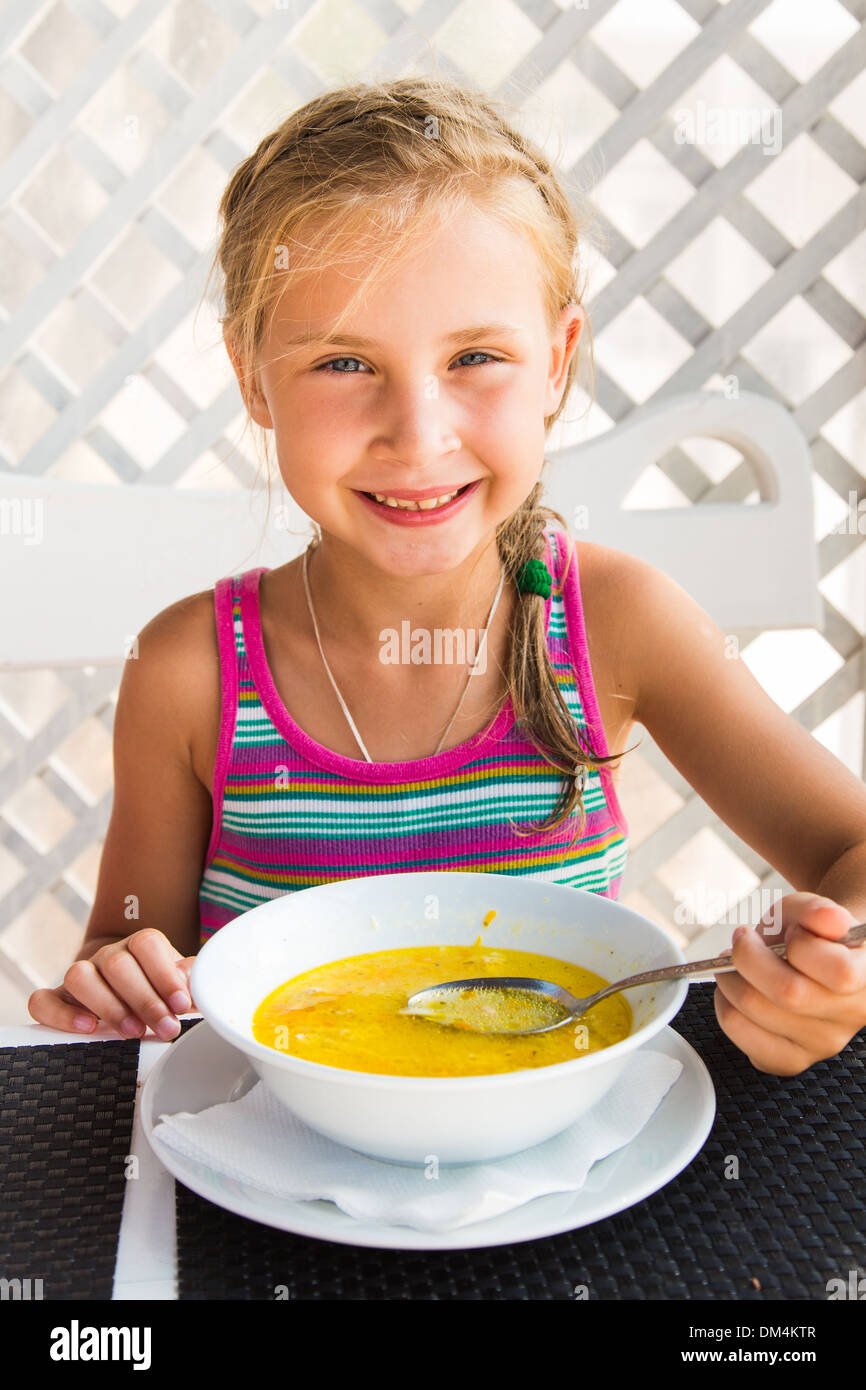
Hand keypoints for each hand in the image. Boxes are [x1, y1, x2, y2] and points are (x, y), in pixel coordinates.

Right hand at [28, 929, 197, 1039]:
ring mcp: (80, 976)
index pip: (147, 943)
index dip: (165, 973)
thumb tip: (194, 981)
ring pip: (79, 976)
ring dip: (109, 1007)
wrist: (128, 997)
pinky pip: (42, 1001)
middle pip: (117, 964)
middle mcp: (107, 956)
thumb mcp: (180, 986)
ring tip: (132, 1031)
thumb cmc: (159, 993)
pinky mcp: (57, 1001)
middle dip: (145, 1000)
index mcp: (139, 946)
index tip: (181, 1004)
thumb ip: (190, 981)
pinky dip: (61, 1015)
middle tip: (165, 1028)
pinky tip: (88, 1028)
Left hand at [712, 892, 865, 1074]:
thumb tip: (829, 919)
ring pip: (755, 1013)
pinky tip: (737, 990)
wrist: (808, 959)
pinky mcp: (792, 1059)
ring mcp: (823, 1044)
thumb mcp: (810, 909)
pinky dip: (726, 1007)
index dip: (803, 945)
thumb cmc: (810, 934)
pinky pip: (743, 1038)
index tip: (791, 932)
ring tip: (734, 964)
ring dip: (730, 979)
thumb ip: (817, 910)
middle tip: (742, 940)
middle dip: (750, 957)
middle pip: (789, 994)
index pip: (839, 972)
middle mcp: (851, 1017)